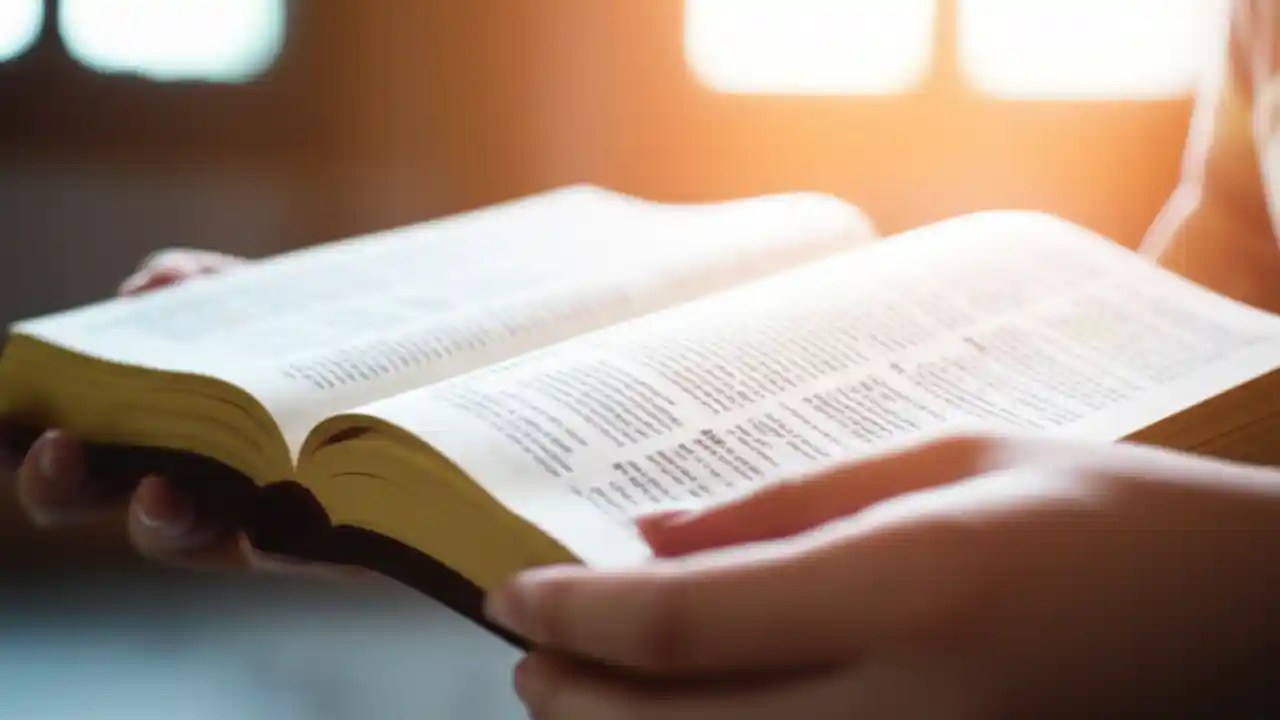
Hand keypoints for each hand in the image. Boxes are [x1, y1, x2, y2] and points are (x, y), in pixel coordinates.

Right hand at [4, 249, 329, 572]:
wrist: (430, 377)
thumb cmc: (335, 339)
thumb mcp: (271, 299)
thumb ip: (207, 283)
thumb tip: (152, 287)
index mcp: (156, 425)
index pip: (68, 440)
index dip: (21, 440)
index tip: (3, 420)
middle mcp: (189, 479)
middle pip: (95, 498)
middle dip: (61, 484)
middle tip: (59, 451)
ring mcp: (251, 518)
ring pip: (183, 538)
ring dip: (158, 518)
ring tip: (160, 488)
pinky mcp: (323, 542)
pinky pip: (287, 551)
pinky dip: (269, 532)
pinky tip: (269, 510)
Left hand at [485, 434, 1279, 718]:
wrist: (1251, 615)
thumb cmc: (1105, 510)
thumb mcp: (949, 460)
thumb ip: (788, 504)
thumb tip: (652, 538)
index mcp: (917, 583)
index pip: (690, 621)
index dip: (581, 614)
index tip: (515, 593)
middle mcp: (922, 705)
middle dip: (579, 701)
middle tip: (529, 658)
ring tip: (579, 702)